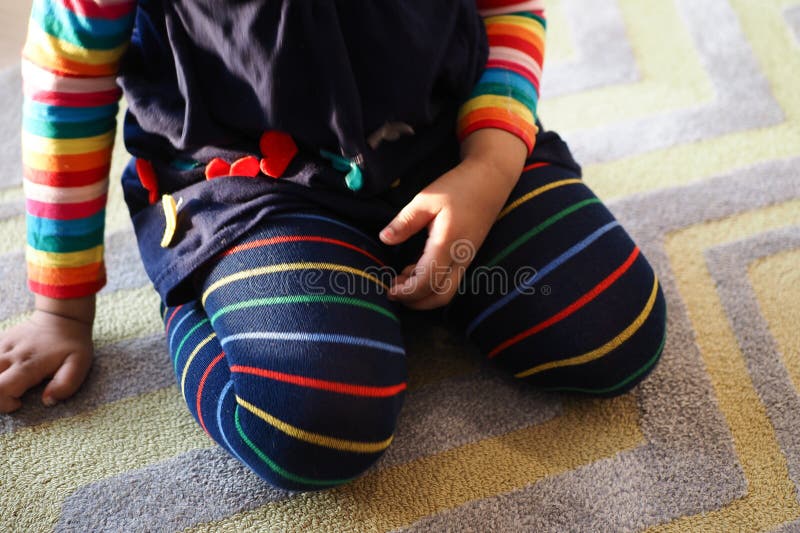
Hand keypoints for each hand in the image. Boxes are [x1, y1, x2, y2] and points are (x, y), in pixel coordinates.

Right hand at [0, 295, 94, 412]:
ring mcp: (0, 346)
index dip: (3, 404)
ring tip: (7, 383)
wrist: (62, 316)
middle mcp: (9, 356)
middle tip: (11, 394)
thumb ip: (66, 385)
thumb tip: (48, 401)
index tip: (18, 402)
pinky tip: (4, 371)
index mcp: (27, 365)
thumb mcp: (79, 364)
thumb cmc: (72, 343)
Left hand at [379, 128, 527, 308]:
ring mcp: (467, 259)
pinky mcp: (468, 257)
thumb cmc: (459, 186)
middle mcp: (461, 257)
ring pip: (447, 292)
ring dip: (423, 294)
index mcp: (448, 244)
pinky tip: (414, 269)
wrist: (492, 180)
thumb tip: (384, 239)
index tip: (389, 289)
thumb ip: (405, 221)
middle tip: (393, 292)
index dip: (407, 292)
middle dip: (415, 302)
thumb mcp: (426, 199)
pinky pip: (450, 281)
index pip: (427, 281)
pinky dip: (431, 284)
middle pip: (440, 297)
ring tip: (401, 279)